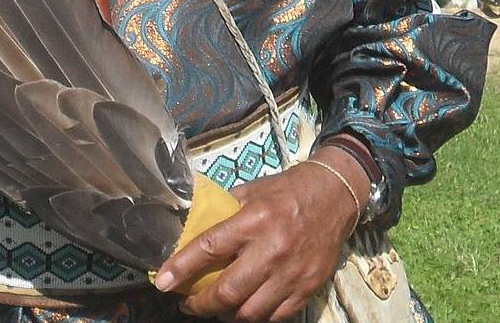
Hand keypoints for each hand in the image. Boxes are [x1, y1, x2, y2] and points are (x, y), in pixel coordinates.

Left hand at [155, 153, 363, 322]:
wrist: (335, 196)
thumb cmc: (287, 190)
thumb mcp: (251, 191)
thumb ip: (224, 211)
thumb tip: (192, 228)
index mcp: (254, 220)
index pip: (209, 249)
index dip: (182, 268)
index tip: (163, 282)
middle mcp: (272, 250)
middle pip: (228, 292)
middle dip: (201, 304)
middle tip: (188, 303)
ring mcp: (292, 274)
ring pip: (250, 312)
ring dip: (227, 314)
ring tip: (216, 307)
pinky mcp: (308, 288)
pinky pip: (275, 317)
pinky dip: (255, 317)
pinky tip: (245, 308)